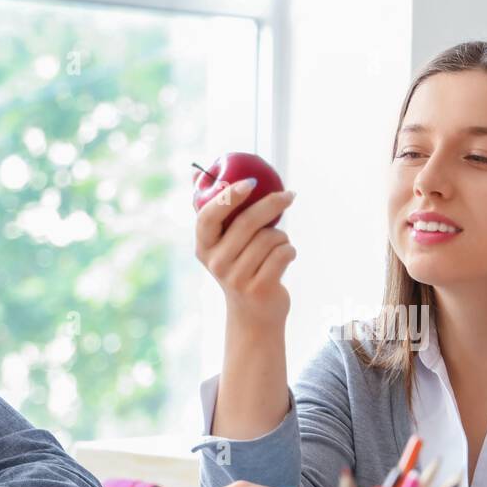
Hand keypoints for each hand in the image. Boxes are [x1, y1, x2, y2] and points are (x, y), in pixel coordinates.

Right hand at [195, 178, 297, 327]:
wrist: (253, 316)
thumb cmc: (240, 268)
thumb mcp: (222, 243)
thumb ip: (214, 209)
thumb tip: (196, 170)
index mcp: (204, 247)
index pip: (208, 216)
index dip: (228, 196)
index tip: (250, 182)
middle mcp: (217, 263)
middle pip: (247, 222)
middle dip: (272, 204)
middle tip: (289, 195)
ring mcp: (237, 277)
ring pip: (270, 238)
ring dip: (282, 237)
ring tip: (279, 245)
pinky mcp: (260, 288)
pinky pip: (283, 253)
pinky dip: (290, 250)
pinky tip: (286, 258)